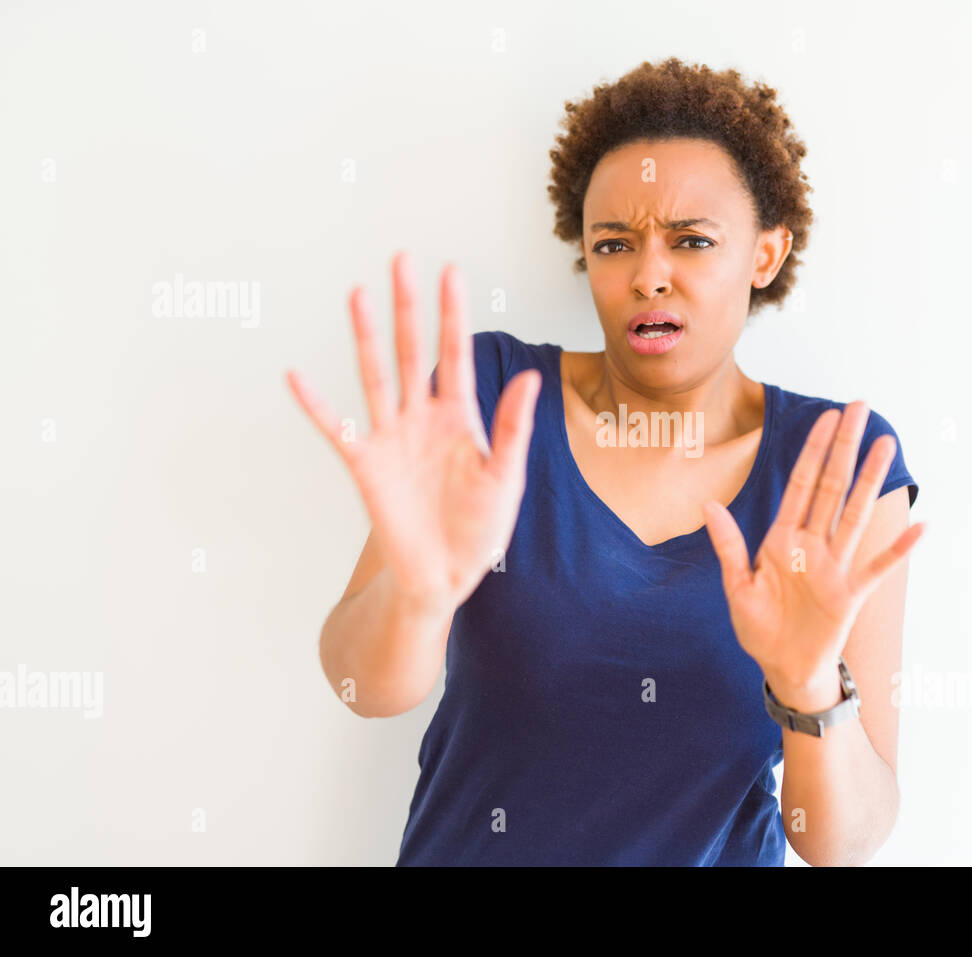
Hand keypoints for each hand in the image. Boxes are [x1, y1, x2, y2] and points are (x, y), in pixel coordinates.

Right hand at [286, 252, 541, 610]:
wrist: (445, 575)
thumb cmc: (480, 528)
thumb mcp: (505, 477)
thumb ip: (513, 427)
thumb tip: (528, 378)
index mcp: (461, 417)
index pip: (455, 353)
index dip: (452, 313)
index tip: (449, 270)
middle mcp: (422, 418)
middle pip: (412, 351)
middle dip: (407, 307)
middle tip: (401, 260)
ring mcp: (391, 438)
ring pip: (375, 376)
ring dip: (366, 337)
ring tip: (357, 294)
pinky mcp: (365, 465)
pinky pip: (336, 429)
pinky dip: (316, 404)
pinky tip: (296, 375)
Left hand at [702, 402, 924, 692]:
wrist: (782, 668)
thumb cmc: (760, 627)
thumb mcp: (737, 586)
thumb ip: (729, 545)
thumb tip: (708, 505)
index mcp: (784, 540)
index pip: (801, 484)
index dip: (813, 450)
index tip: (827, 418)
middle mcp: (813, 546)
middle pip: (831, 487)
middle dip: (844, 448)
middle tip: (859, 408)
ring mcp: (835, 568)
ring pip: (854, 514)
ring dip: (869, 480)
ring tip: (885, 445)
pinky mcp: (850, 595)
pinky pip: (877, 568)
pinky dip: (899, 550)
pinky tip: (920, 526)